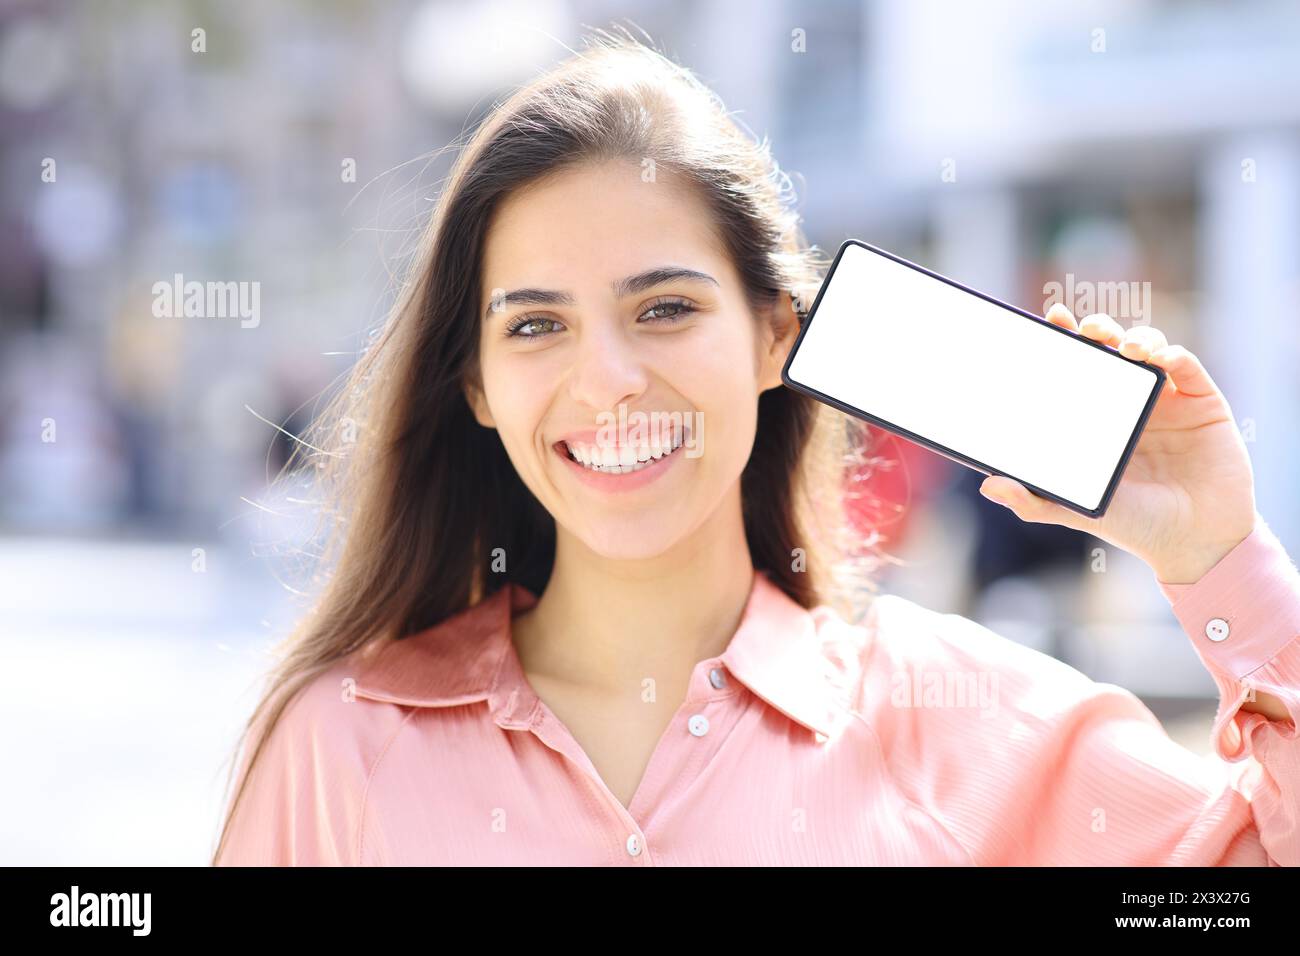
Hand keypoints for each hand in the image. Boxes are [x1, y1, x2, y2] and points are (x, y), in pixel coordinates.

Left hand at [978, 304, 1258, 583]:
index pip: (1076, 369)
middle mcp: (1129, 401)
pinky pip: (1186, 366)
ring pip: (1148, 348)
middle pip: (1111, 349)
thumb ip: (1034, 501)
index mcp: (1097, 417)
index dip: (1063, 340)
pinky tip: (1159, 358)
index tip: (1050, 320)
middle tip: (1085, 329)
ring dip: (1134, 337)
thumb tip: (988, 487)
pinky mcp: (1203, 402)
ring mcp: (1167, 399)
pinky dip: (1172, 354)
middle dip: (1096, 330)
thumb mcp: (1078, 511)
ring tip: (1122, 346)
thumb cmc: (1133, 523)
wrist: (1195, 541)